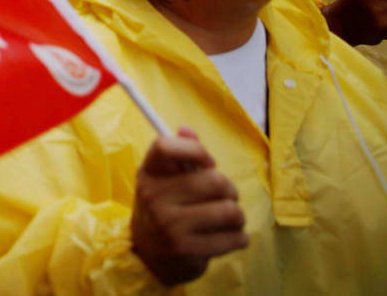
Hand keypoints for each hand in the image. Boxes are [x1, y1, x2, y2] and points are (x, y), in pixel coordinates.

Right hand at [131, 126, 246, 285]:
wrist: (148, 256)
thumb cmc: (163, 210)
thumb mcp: (164, 181)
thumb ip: (178, 154)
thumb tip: (186, 129)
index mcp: (148, 174)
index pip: (165, 146)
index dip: (196, 150)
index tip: (208, 163)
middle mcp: (154, 198)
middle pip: (215, 180)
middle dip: (229, 190)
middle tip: (222, 198)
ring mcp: (170, 225)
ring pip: (230, 210)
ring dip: (236, 216)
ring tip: (225, 220)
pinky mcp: (188, 250)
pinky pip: (236, 237)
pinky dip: (238, 237)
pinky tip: (225, 237)